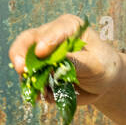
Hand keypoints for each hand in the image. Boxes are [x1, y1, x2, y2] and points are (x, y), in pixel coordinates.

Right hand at [8, 14, 122, 107]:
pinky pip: (29, 80)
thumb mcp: (95, 63)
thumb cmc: (104, 65)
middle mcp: (50, 36)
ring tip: (36, 92)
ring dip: (28, 78)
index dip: (45, 41)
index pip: (52, 31)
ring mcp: (41, 54)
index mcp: (67, 27)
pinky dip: (32, 89)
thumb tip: (55, 64)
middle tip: (22, 70)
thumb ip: (75, 62)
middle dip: (21, 55)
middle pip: (27, 41)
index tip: (41, 53)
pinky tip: (40, 97)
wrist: (104, 82)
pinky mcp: (39, 71)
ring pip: (24, 62)